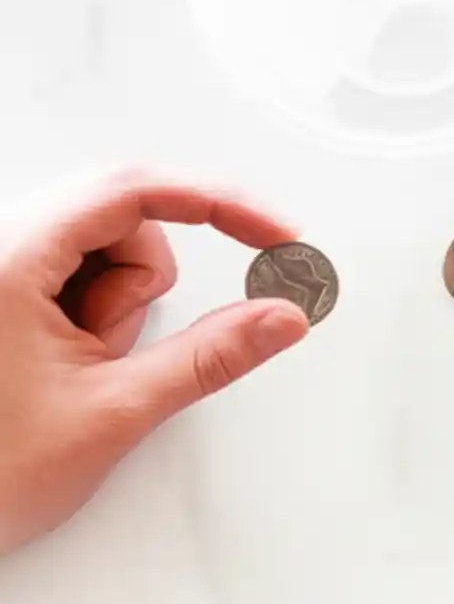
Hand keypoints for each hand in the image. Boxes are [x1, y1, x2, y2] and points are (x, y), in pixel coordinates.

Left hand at [0, 170, 310, 553]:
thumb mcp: (114, 412)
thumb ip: (208, 358)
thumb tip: (277, 319)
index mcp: (10, 261)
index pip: (134, 191)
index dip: (218, 203)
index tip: (273, 232)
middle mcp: (2, 251)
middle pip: (122, 215)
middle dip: (148, 279)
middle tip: (145, 331)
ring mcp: (5, 271)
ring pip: (106, 247)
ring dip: (119, 304)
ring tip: (87, 363)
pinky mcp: (13, 294)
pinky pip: (83, 273)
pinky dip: (100, 312)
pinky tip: (76, 358)